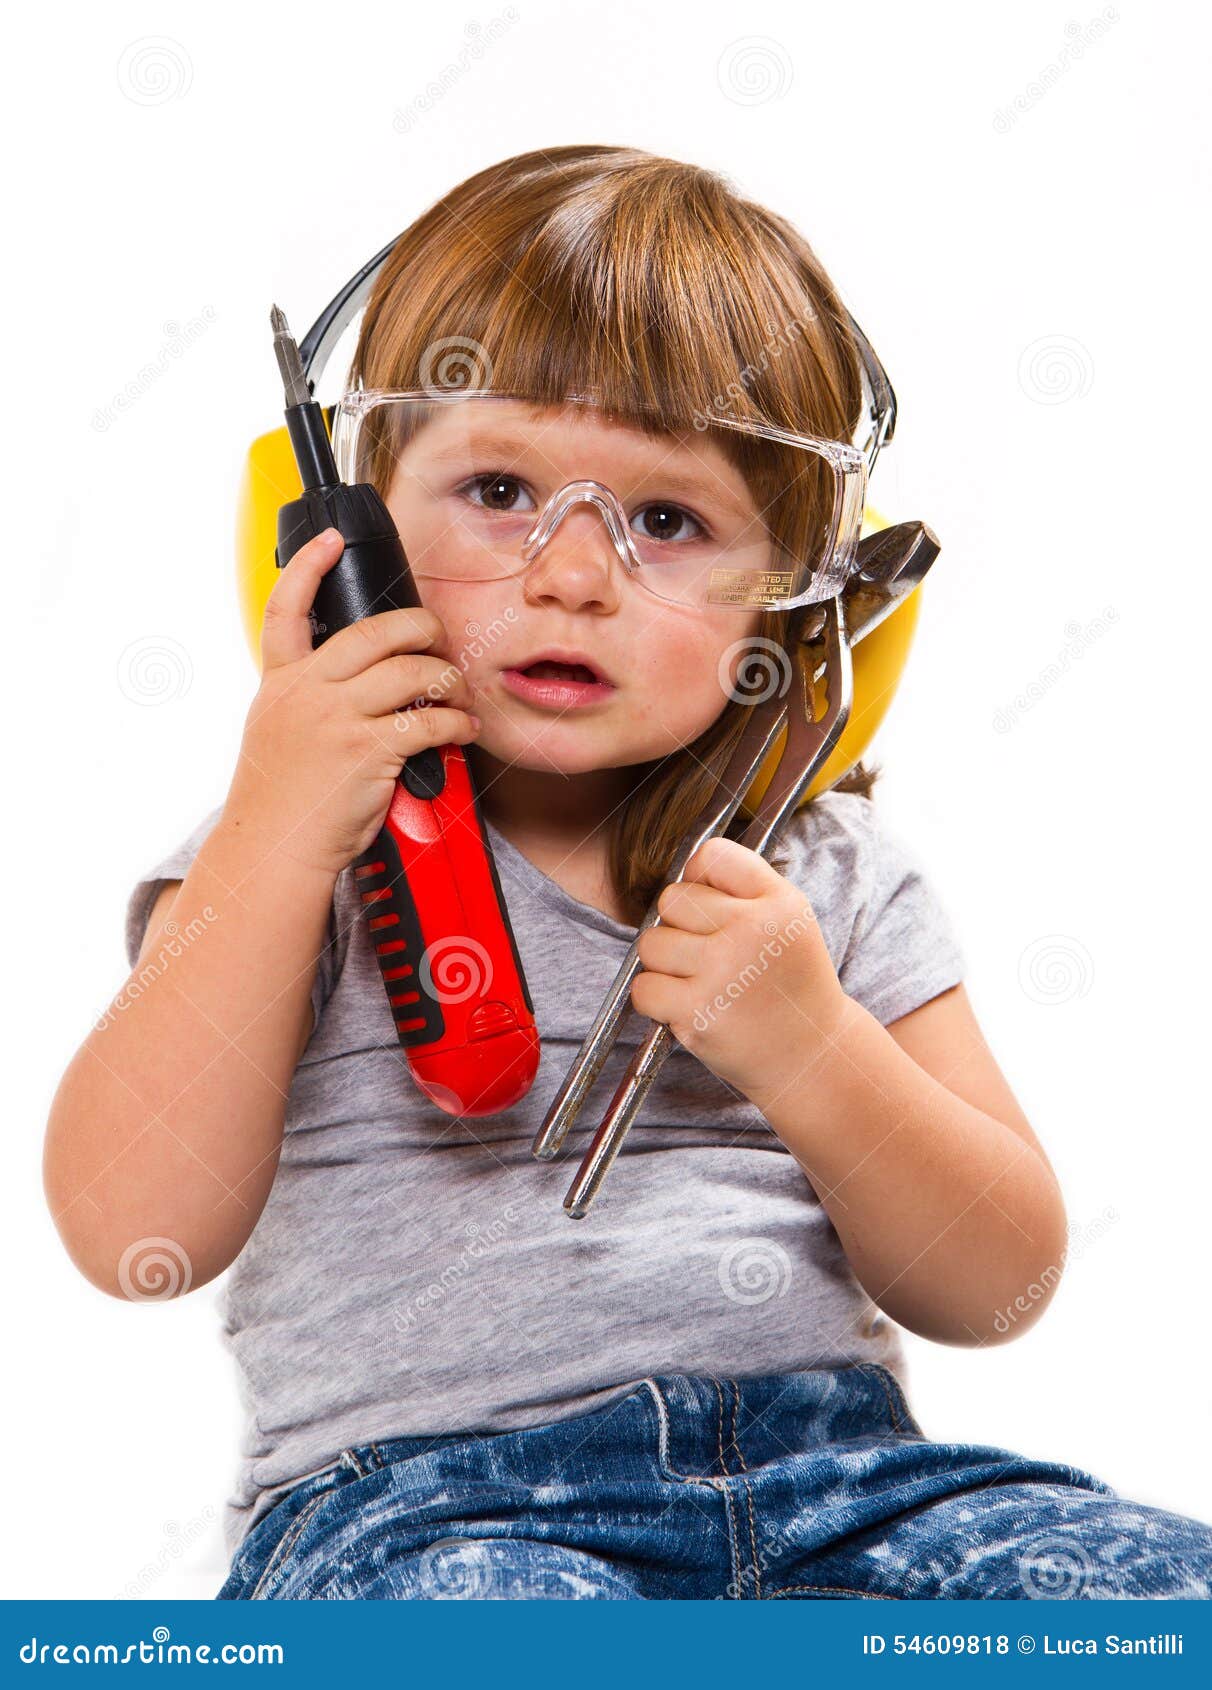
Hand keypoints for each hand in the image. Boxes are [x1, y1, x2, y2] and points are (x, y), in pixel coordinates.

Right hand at [223, 528, 481, 879]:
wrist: (273, 851)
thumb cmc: (281, 803)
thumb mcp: (275, 735)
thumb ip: (305, 701)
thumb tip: (352, 685)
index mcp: (280, 683)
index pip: (285, 608)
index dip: (309, 567)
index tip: (330, 540)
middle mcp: (306, 692)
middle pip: (374, 631)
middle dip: (419, 627)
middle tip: (437, 639)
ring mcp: (336, 719)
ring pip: (410, 671)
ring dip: (447, 679)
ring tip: (457, 693)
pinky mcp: (368, 751)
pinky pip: (428, 720)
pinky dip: (456, 722)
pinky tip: (462, 728)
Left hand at [630, 835, 854, 1102]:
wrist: (810, 1057)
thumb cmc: (789, 984)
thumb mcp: (790, 921)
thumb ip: (744, 887)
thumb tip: (684, 869)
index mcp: (779, 902)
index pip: (711, 855)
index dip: (700, 878)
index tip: (712, 906)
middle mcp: (752, 932)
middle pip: (672, 899)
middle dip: (680, 925)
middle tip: (710, 953)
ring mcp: (723, 973)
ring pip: (650, 943)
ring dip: (665, 963)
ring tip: (700, 981)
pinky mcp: (697, 1014)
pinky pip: (644, 987)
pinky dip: (656, 998)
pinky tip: (688, 1005)